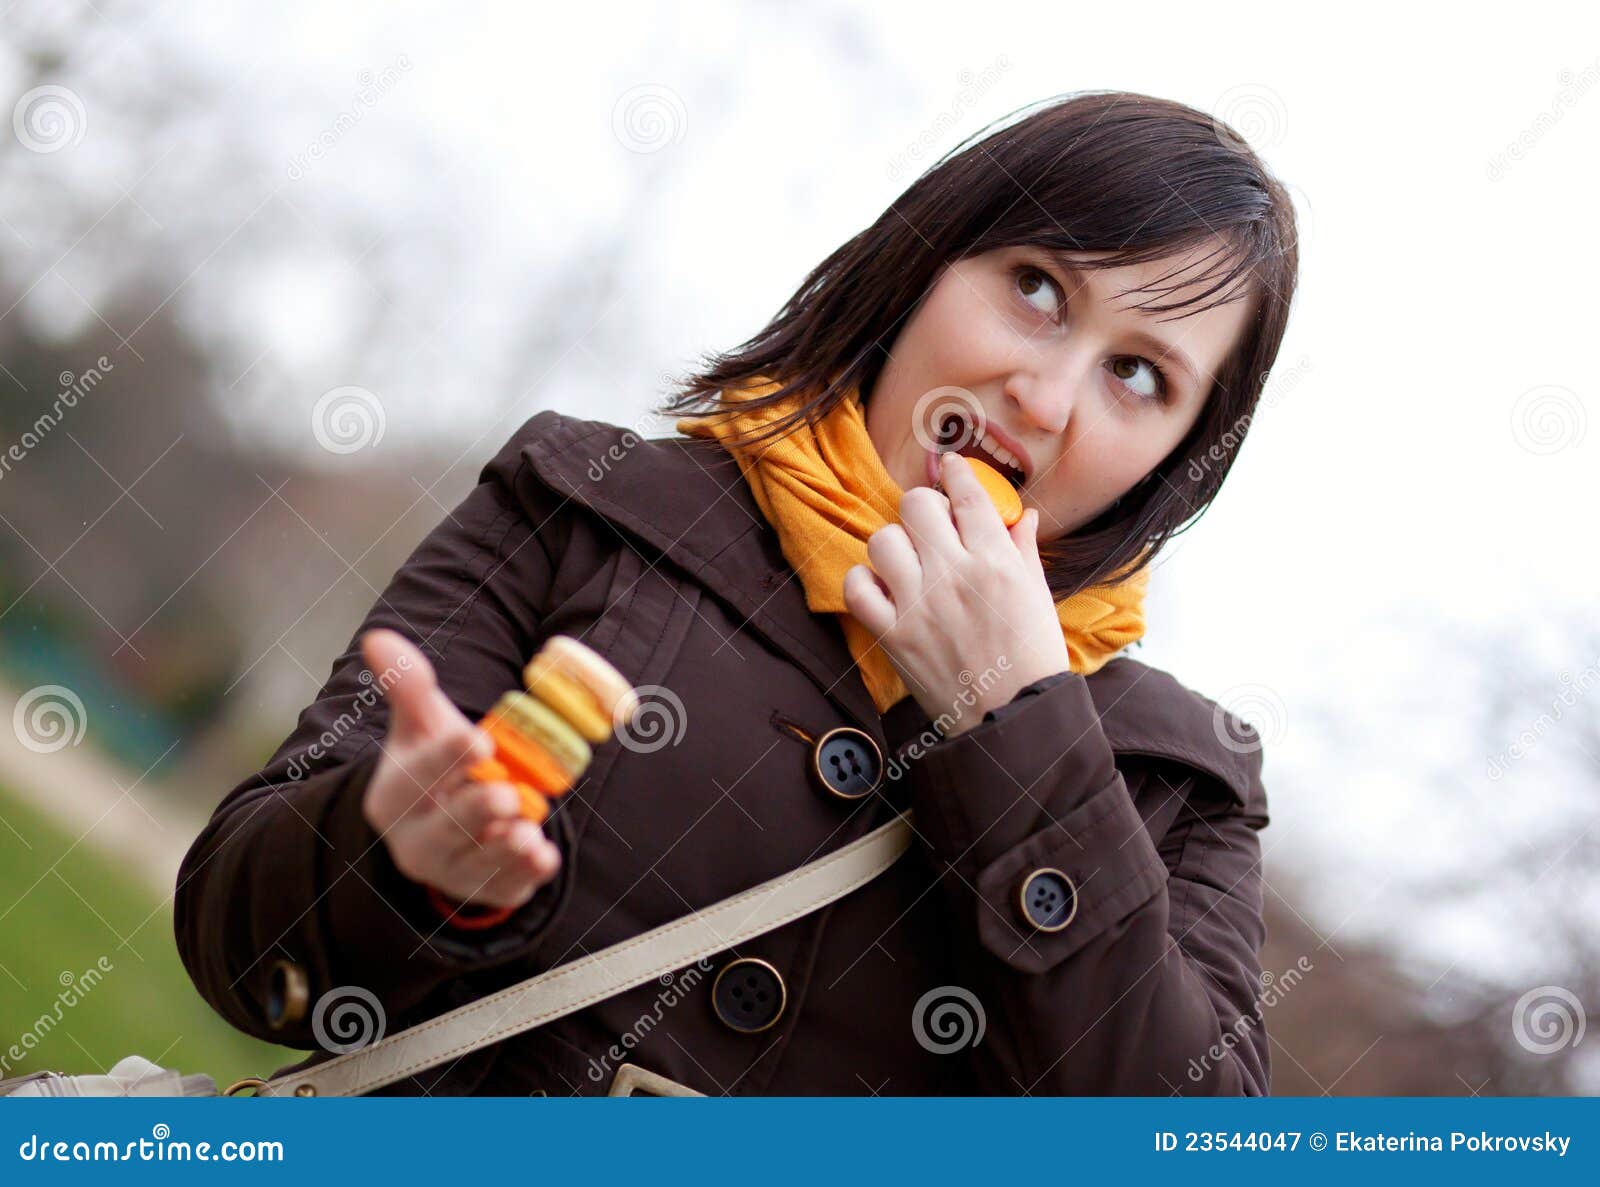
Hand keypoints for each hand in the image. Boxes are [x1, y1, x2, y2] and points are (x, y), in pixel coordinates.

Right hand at [358, 628, 560, 909]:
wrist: (445, 823)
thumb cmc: (435, 764)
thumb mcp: (421, 725)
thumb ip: (408, 686)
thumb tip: (378, 637)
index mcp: (394, 796)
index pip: (418, 776)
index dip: (447, 758)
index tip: (478, 739)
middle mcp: (416, 840)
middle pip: (446, 827)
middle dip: (475, 811)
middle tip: (505, 793)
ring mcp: (450, 870)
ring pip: (476, 864)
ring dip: (503, 850)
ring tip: (528, 834)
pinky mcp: (486, 887)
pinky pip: (506, 887)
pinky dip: (525, 875)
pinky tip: (544, 858)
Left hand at [843, 450, 1071, 735]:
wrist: (1014, 720)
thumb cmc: (1032, 659)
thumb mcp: (1039, 597)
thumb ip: (1024, 550)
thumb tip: (1020, 514)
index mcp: (996, 562)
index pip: (968, 495)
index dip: (956, 471)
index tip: (950, 466)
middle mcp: (953, 576)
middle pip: (917, 505)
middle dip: (925, 508)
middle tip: (933, 527)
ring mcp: (919, 605)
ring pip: (882, 539)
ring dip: (895, 544)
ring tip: (909, 562)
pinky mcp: (894, 635)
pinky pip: (857, 587)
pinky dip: (865, 582)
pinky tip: (885, 589)